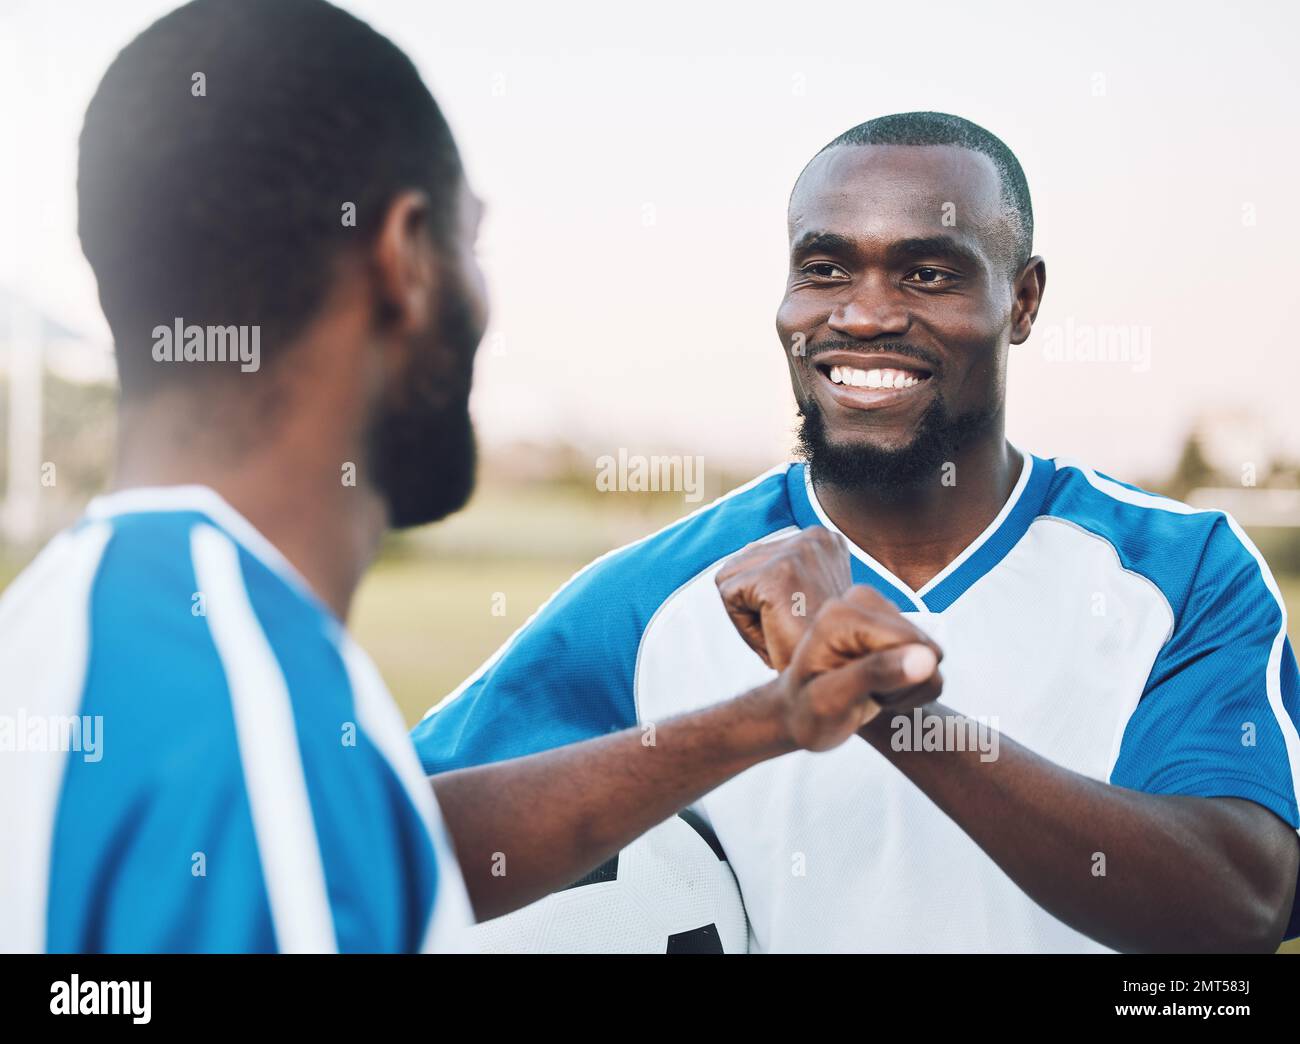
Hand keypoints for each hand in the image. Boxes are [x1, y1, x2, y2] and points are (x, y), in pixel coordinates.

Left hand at [716, 528, 851, 670]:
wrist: (837, 678)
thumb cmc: (818, 648)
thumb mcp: (803, 596)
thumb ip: (778, 568)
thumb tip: (749, 548)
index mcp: (822, 539)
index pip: (757, 556)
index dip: (763, 598)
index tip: (796, 617)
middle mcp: (814, 537)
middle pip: (740, 564)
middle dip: (753, 605)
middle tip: (789, 628)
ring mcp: (798, 551)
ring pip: (729, 578)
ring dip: (748, 617)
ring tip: (785, 630)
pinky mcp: (777, 574)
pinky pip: (728, 594)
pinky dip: (745, 626)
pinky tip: (778, 634)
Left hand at [768, 586, 943, 751]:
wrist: (800, 713)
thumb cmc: (809, 712)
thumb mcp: (833, 700)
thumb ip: (876, 674)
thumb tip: (927, 659)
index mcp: (842, 615)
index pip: (909, 644)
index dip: (896, 681)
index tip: (857, 692)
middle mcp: (862, 601)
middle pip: (926, 648)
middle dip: (904, 683)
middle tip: (864, 695)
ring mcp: (880, 609)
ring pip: (933, 655)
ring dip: (909, 684)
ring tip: (870, 690)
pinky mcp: (894, 623)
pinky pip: (931, 657)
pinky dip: (913, 681)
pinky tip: (881, 685)